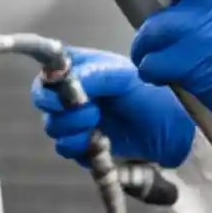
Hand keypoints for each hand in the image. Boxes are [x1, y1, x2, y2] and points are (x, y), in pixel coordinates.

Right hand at [30, 47, 194, 167]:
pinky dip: (79, 144)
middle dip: (59, 104)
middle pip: (42, 97)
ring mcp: (73, 121)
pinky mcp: (80, 146)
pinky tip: (100, 139)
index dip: (47, 73)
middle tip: (86, 105)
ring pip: (51, 125)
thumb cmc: (147, 95)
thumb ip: (96, 75)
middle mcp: (70, 93)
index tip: (60, 80)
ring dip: (72, 125)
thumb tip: (70, 81)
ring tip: (98, 122)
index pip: (48, 66)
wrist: (170, 131)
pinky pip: (65, 147)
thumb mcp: (124, 77)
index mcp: (78, 68)